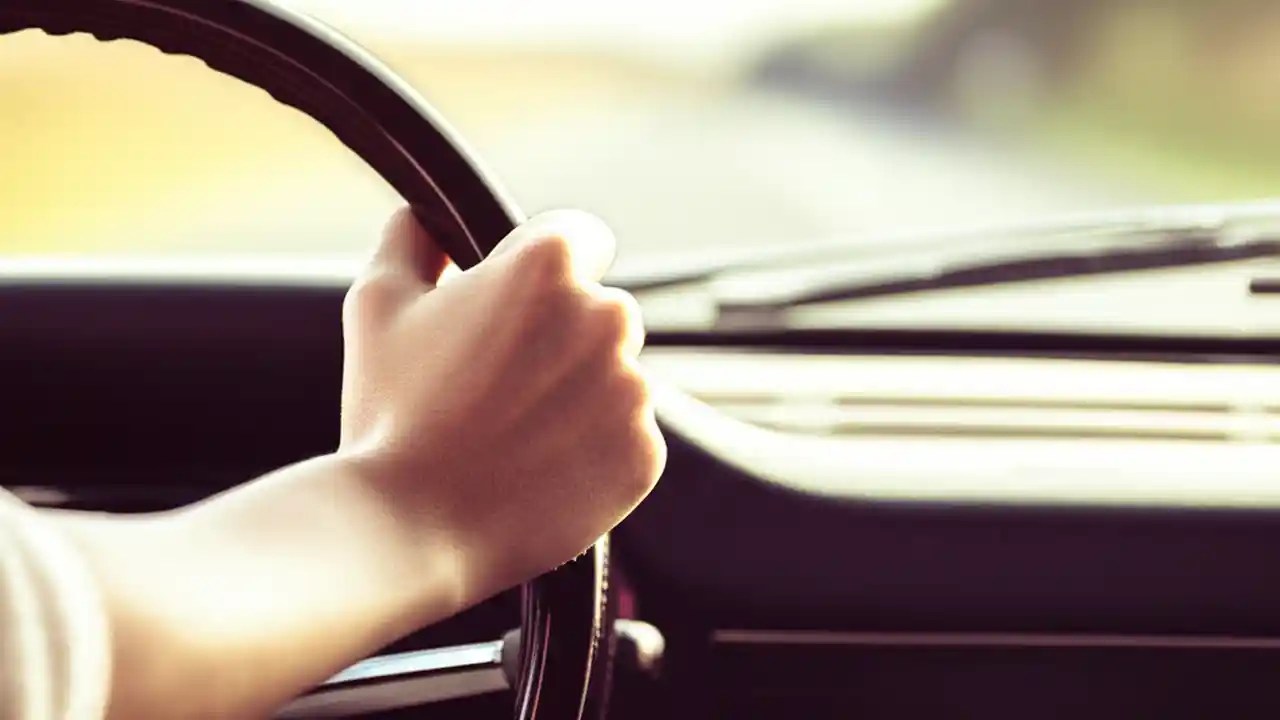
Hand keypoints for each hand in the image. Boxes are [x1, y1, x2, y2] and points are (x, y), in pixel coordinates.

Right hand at [339, 208, 664, 601]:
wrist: (409, 528)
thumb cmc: (390, 413)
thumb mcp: (377, 305)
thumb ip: (410, 240)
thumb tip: (423, 219)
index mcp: (550, 264)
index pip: (579, 236)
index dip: (542, 269)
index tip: (517, 304)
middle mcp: (608, 317)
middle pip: (600, 310)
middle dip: (562, 336)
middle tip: (500, 382)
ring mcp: (634, 390)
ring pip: (616, 377)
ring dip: (579, 396)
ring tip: (513, 433)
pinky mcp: (644, 454)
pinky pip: (627, 439)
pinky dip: (593, 451)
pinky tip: (538, 468)